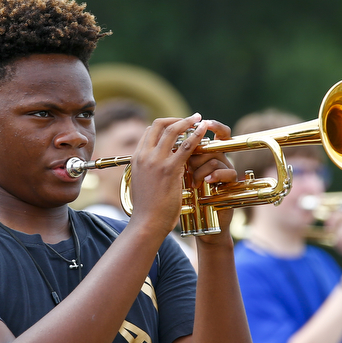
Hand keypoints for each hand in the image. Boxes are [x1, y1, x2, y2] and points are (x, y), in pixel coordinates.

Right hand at [125, 113, 205, 236]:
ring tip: (199, 119)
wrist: (147, 223)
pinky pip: (186, 146)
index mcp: (136, 159)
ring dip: (188, 122)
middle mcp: (144, 156)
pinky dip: (197, 135)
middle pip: (159, 125)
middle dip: (177, 119)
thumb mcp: (143, 185)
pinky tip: (205, 131)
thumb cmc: (147, 209)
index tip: (179, 127)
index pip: (150, 132)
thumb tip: (157, 170)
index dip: (165, 125)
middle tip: (191, 119)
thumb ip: (148, 172)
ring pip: (172, 130)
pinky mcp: (169, 169)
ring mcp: (155, 161)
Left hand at [186, 120, 237, 240]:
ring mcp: (226, 172)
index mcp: (205, 156)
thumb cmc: (186, 200)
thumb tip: (162, 141)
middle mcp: (218, 160)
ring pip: (217, 157)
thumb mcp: (177, 175)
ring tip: (194, 182)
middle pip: (212, 142)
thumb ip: (176, 158)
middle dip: (200, 148)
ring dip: (202, 168)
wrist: (201, 224)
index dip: (214, 125)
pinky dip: (216, 176)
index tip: (203, 121)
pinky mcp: (231, 186)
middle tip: (191, 157)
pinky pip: (229, 173)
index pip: (214, 133)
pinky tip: (208, 182)